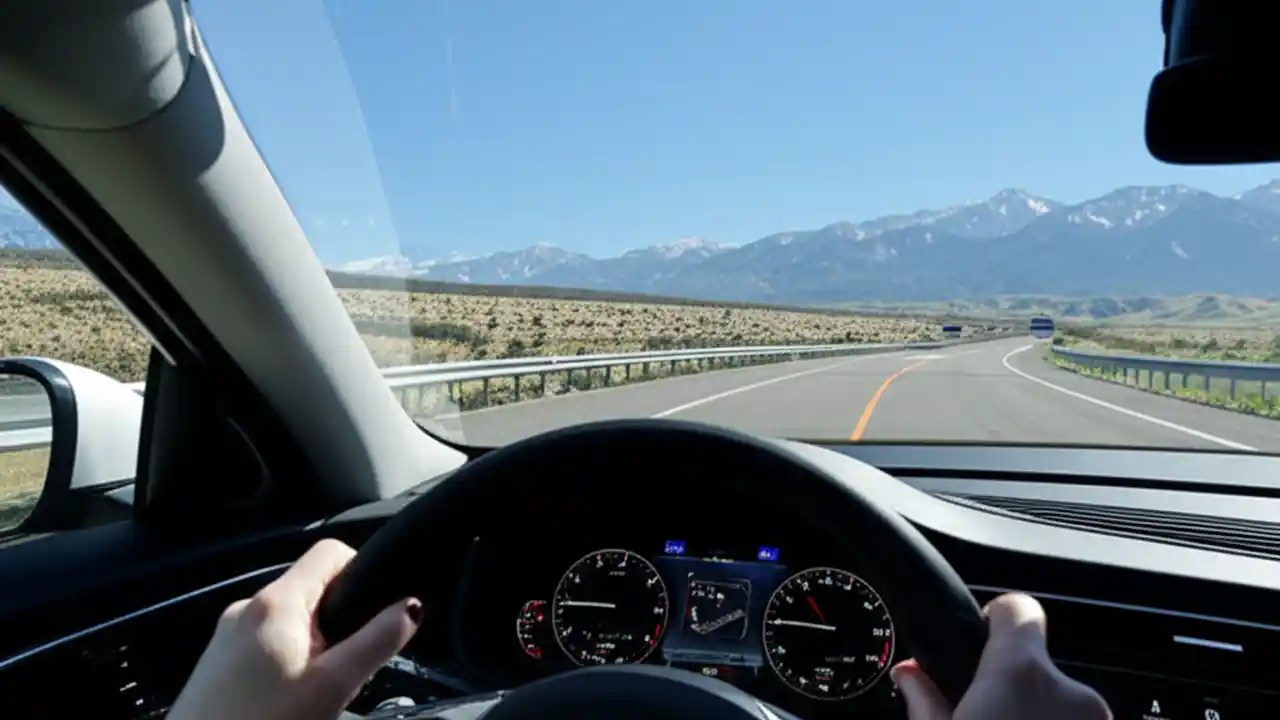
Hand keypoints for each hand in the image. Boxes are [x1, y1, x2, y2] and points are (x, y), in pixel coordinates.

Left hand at [168, 539, 422, 719]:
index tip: (374, 616)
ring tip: (316, 690)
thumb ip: (377, 641)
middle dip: (339, 622)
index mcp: (276, 601)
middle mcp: (246, 607)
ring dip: (314, 645)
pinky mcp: (216, 663)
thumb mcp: (333, 686)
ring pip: (290, 621)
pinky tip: (286, 699)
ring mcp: (226, 635)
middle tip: (346, 669)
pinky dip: (287, 660)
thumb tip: (412, 605)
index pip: (331, 552)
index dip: (362, 573)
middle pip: (311, 590)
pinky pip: (266, 643)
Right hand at [890, 593, 1110, 719]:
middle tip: (985, 719)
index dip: (996, 620)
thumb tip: (911, 675)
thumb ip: (926, 701)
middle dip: (1014, 691)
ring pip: (1064, 707)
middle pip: (1038, 668)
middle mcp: (1074, 695)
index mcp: (1020, 676)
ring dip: (1041, 718)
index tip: (983, 642)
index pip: (1017, 609)